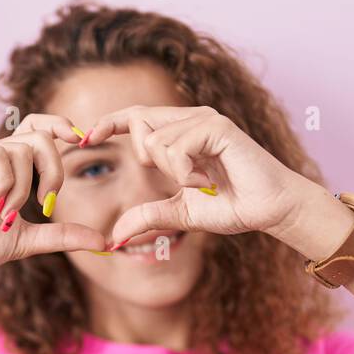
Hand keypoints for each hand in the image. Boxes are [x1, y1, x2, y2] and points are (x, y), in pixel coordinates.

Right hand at [0, 115, 108, 277]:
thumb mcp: (25, 241)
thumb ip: (60, 235)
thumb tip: (102, 239)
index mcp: (8, 167)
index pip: (39, 130)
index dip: (62, 126)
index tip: (82, 142)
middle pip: (38, 134)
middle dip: (53, 168)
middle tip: (46, 201)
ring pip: (20, 148)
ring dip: (23, 186)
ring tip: (7, 213)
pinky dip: (5, 182)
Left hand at [85, 105, 312, 248]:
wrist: (270, 209)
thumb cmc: (233, 206)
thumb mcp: (180, 214)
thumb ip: (148, 217)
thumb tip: (114, 236)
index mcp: (180, 132)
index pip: (134, 117)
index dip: (107, 123)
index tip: (84, 140)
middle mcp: (190, 118)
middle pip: (137, 121)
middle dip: (143, 156)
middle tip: (178, 180)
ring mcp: (204, 119)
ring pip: (156, 139)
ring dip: (172, 172)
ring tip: (200, 183)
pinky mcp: (217, 127)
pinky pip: (176, 146)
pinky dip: (184, 171)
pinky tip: (204, 180)